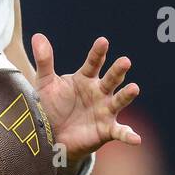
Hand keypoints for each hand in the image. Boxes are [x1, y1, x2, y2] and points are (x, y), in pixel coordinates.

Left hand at [30, 33, 140, 168]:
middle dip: (118, 70)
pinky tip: (136, 139)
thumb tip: (38, 36)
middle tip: (125, 61)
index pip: (94, 63)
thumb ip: (44, 61)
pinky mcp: (107, 130)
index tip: (103, 41)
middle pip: (111, 79)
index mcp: (85, 79)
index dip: (98, 52)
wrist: (51, 137)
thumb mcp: (45, 84)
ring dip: (127, 95)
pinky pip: (120, 132)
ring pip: (119, 100)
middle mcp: (99, 92)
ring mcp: (105, 110)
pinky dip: (129, 135)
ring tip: (134, 88)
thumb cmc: (51, 107)